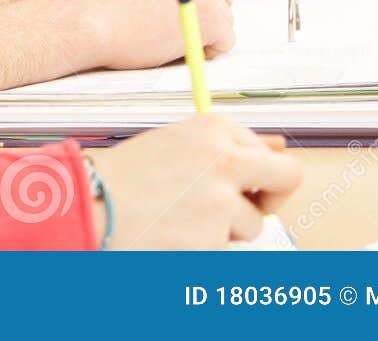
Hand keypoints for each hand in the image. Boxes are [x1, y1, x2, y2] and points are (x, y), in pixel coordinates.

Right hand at [78, 0, 234, 69]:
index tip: (178, 23)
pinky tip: (183, 52)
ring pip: (225, 21)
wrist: (92, 24)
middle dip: (208, 20)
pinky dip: (211, 52)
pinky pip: (226, 40)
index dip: (194, 6)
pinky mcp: (211, 18)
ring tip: (173, 46)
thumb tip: (178, 10)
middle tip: (186, 39)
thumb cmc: (103, 13)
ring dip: (206, 37)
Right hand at [89, 115, 301, 247]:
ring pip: (252, 224)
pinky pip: (224, 249)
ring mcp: (222, 201)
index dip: (259, 173)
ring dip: (226, 229)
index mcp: (215, 128)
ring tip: (183, 219)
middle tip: (251, 207)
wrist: (90, 204)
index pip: (269, 151)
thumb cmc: (126, 174)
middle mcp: (225, 159)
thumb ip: (229, 146)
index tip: (246, 182)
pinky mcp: (213, 238)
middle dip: (272, 197)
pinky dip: (203, 248)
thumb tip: (279, 146)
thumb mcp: (179, 143)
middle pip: (287, 179)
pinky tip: (174, 233)